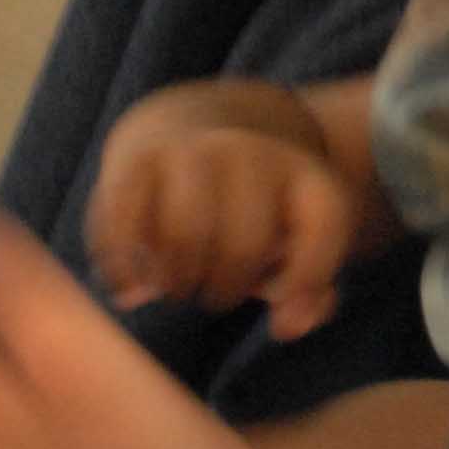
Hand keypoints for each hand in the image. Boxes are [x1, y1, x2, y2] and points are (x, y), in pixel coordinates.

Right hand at [87, 100, 362, 340]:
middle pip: (244, 245)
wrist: (196, 123)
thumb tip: (286, 326)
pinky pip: (125, 226)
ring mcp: (192, 151)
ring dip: (177, 281)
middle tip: (217, 295)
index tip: (280, 311)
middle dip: (227, 289)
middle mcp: (251, 152)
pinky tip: (131, 288)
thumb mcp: (297, 237)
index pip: (324, 226)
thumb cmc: (254, 206)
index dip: (307, 280)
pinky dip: (124, 269)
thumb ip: (310, 290)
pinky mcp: (136, 160)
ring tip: (179, 286)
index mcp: (304, 172)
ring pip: (183, 236)